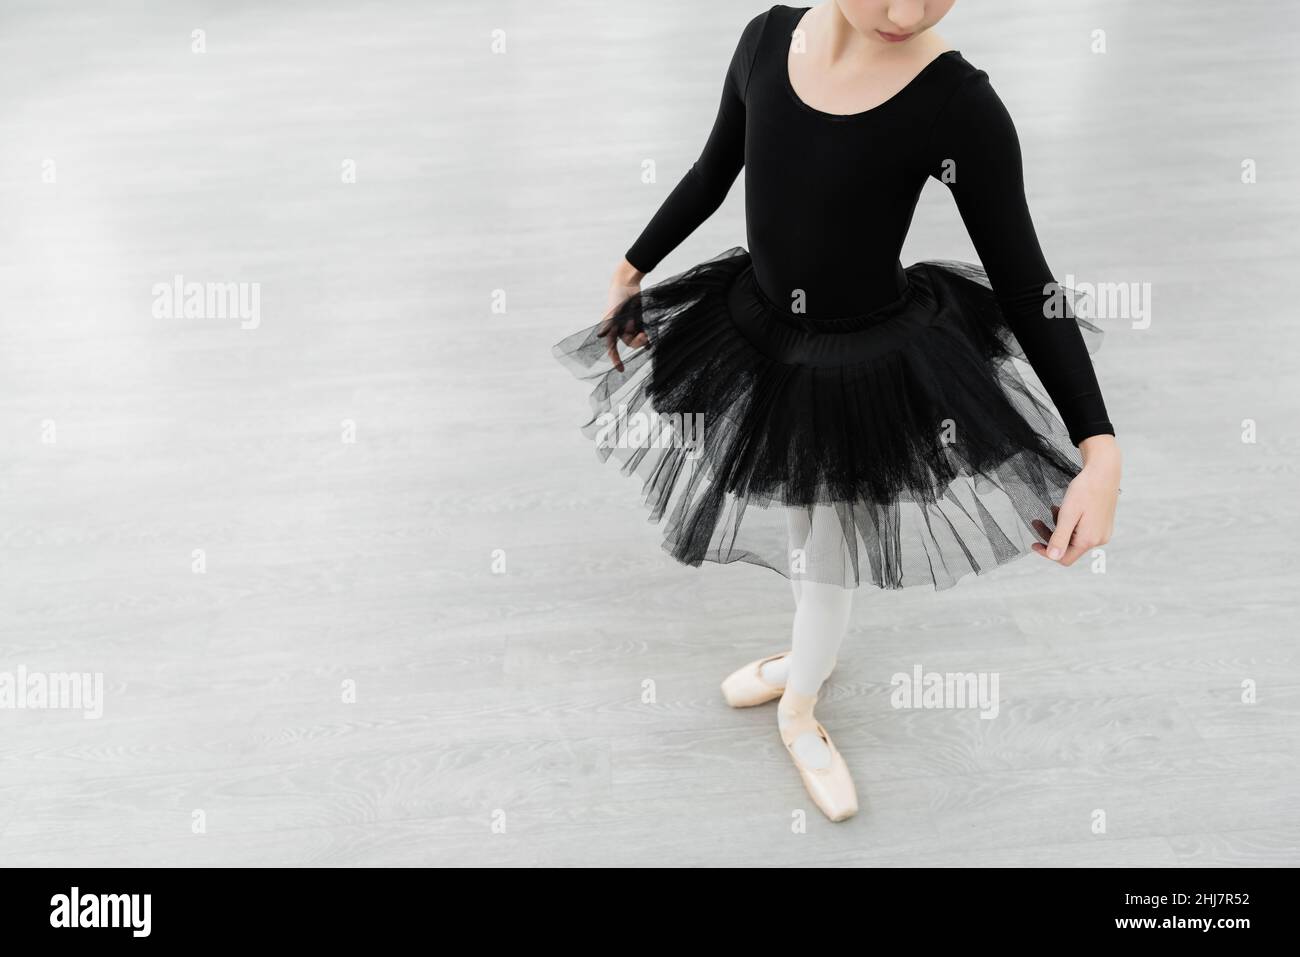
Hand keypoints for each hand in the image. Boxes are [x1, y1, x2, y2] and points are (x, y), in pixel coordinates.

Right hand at [600, 259, 647, 371]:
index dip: (615, 359)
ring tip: (647, 337)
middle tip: (644, 337)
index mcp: (611, 329)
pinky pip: (643, 333)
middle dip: (636, 343)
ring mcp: (629, 325)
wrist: (627, 283)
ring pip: (637, 339)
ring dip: (642, 341)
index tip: (620, 369)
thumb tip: (600, 336)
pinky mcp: (638, 320)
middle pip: (629, 343)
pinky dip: (647, 339)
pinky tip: (650, 343)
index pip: (612, 348)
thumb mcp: (612, 310)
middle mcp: (619, 329)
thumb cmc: (617, 296)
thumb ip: (608, 323)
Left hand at [1032, 435, 1120, 566]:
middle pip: (1069, 548)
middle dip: (1050, 536)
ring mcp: (1102, 532)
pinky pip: (1082, 531)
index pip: (1064, 558)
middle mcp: (1098, 540)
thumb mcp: (1067, 514)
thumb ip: (1060, 537)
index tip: (1033, 543)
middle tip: (1036, 522)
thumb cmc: (1085, 490)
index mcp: (1089, 539)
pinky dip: (1070, 524)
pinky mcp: (1103, 525)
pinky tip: (1063, 509)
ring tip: (1051, 510)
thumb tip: (1053, 557)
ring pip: (1074, 538)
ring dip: (1059, 527)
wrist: (1104, 472)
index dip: (1047, 553)